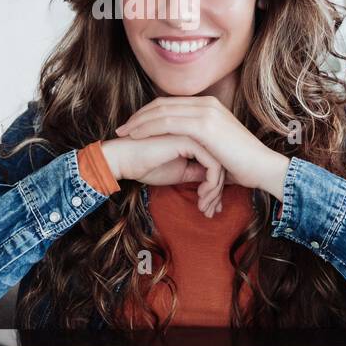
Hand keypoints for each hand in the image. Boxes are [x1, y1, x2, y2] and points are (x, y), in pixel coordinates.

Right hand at [99, 134, 226, 217]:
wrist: (124, 159)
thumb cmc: (147, 165)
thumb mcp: (180, 172)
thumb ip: (198, 172)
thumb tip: (217, 182)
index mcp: (195, 138)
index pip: (217, 162)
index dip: (217, 187)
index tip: (212, 207)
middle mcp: (198, 134)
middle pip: (221, 165)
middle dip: (218, 192)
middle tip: (211, 211)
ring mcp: (195, 135)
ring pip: (220, 166)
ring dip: (215, 192)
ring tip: (205, 208)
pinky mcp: (191, 141)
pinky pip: (212, 165)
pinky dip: (211, 185)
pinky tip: (201, 197)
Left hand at [113, 96, 291, 200]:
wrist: (262, 166)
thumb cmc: (242, 164)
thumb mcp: (218, 146)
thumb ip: (201, 140)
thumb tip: (186, 148)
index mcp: (209, 106)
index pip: (171, 104)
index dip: (149, 114)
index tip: (133, 126)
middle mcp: (206, 103)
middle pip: (162, 104)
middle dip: (139, 116)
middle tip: (122, 129)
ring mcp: (205, 111)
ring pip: (162, 111)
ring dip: (139, 122)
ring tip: (124, 134)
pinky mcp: (204, 124)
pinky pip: (167, 122)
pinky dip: (148, 128)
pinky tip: (136, 136)